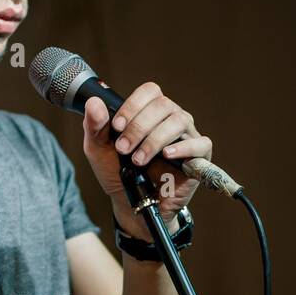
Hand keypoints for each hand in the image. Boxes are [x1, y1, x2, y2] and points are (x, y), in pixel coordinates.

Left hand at [82, 81, 211, 222]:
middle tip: (124, 149)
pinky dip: (184, 148)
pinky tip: (166, 155)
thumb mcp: (98, 150)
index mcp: (150, 111)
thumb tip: (94, 103)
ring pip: (179, 121)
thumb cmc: (118, 173)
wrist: (131, 203)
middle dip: (139, 127)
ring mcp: (187, 136)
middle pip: (163, 105)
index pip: (150, 91)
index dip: (133, 106)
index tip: (117, 127)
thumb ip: (94, 126)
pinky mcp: (200, 157)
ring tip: (138, 159)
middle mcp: (171, 118)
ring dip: (155, 139)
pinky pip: (201, 144)